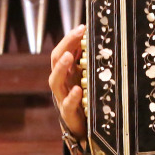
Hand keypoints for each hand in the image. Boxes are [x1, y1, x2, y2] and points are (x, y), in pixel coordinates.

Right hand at [49, 24, 87, 139]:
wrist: (85, 127)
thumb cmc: (86, 99)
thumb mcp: (88, 78)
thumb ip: (89, 62)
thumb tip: (98, 40)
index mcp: (67, 72)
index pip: (63, 50)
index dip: (70, 38)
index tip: (83, 27)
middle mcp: (62, 82)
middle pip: (56, 60)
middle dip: (66, 45)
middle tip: (78, 34)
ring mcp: (63, 97)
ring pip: (55, 81)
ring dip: (61, 67)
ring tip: (68, 56)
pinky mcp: (68, 113)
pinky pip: (68, 104)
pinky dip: (72, 97)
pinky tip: (77, 90)